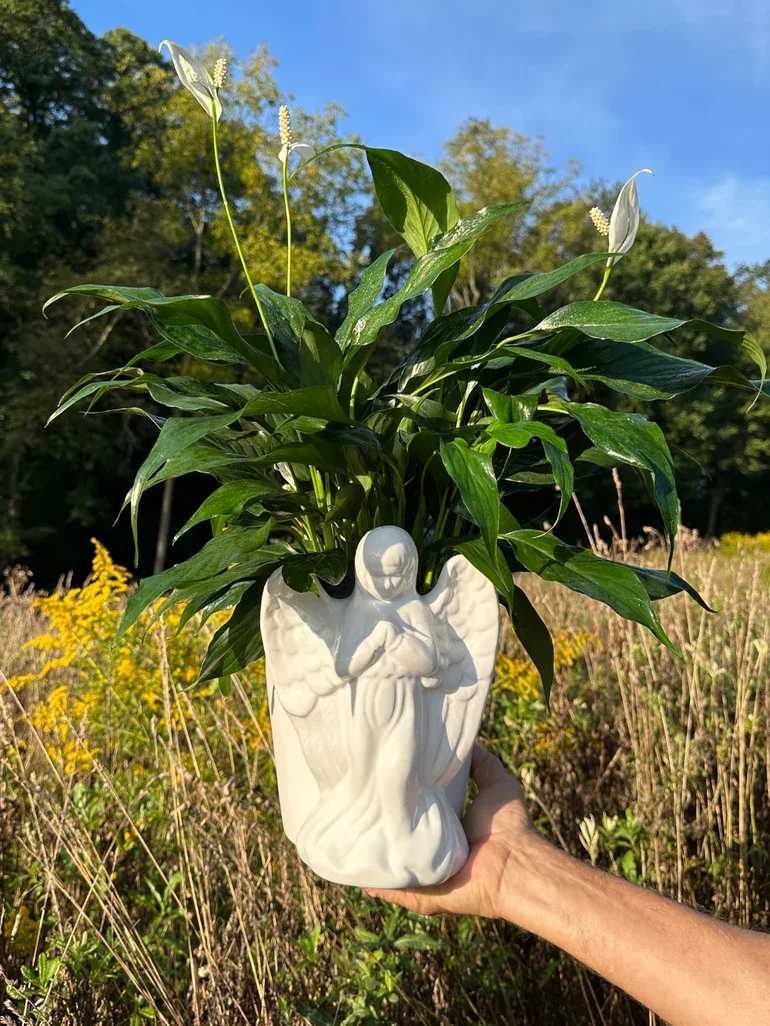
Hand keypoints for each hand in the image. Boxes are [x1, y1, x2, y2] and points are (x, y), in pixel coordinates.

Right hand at [366, 743, 543, 917]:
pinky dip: (375, 883)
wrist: (512, 866)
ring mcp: (427, 875)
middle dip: (381, 824)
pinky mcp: (422, 895)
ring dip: (372, 852)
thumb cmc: (509, 826)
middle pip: (401, 836)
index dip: (403, 798)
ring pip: (392, 863)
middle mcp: (435, 851)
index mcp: (449, 828)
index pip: (418, 812)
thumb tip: (465, 739)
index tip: (381, 779)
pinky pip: (393, 890)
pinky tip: (354, 870)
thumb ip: (482, 763)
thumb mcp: (497, 784)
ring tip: (347, 832)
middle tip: (355, 803)